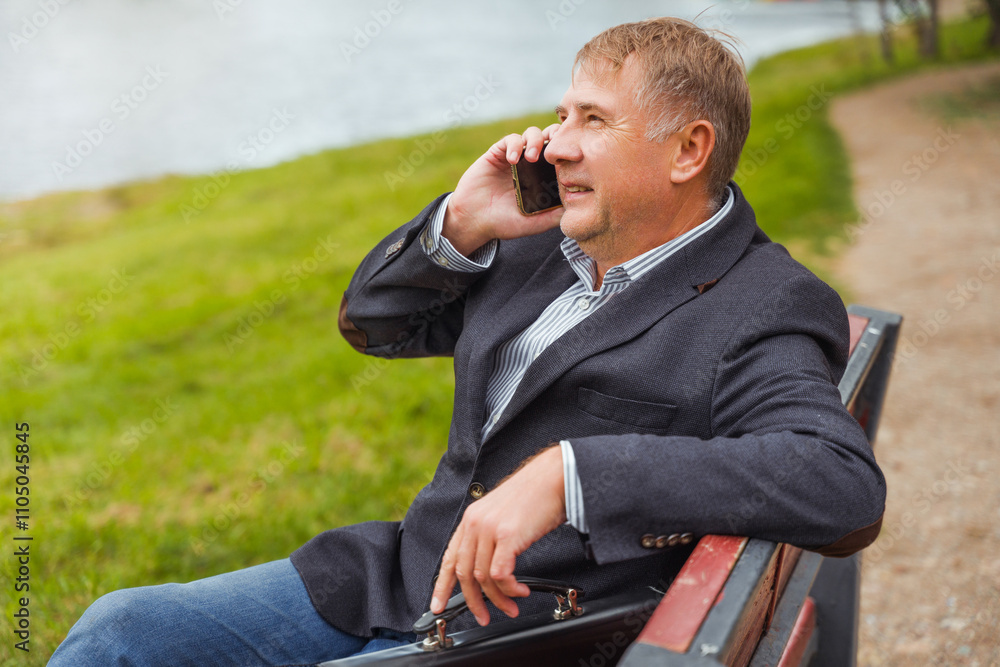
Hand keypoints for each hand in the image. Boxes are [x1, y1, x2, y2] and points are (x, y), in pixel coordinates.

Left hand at [430, 446, 565, 625]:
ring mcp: (489, 529)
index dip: (442, 585)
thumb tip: (490, 568)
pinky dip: (509, 589)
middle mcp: (475, 523)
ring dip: (498, 599)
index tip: (438, 605)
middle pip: (464, 573)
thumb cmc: (535, 495)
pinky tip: (520, 591)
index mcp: (471, 519)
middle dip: (473, 601)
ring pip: (482, 577)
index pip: (450, 558)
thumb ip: (490, 536)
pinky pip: (499, 574)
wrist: (554, 476)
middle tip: (483, 617)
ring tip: (512, 606)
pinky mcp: (507, 535)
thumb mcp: (503, 514)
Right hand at [442, 124, 564, 255]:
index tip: (574, 158)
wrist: (474, 221)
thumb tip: (579, 206)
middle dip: (556, 137)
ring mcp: (515, 157)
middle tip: (556, 148)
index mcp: (543, 177)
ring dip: (535, 140)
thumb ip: (555, 215)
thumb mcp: (535, 223)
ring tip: (531, 157)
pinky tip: (512, 160)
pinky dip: (514, 145)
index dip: (569, 151)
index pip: (562, 156)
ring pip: (532, 134)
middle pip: (550, 138)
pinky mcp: (497, 153)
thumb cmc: (504, 223)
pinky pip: (510, 140)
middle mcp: (531, 164)